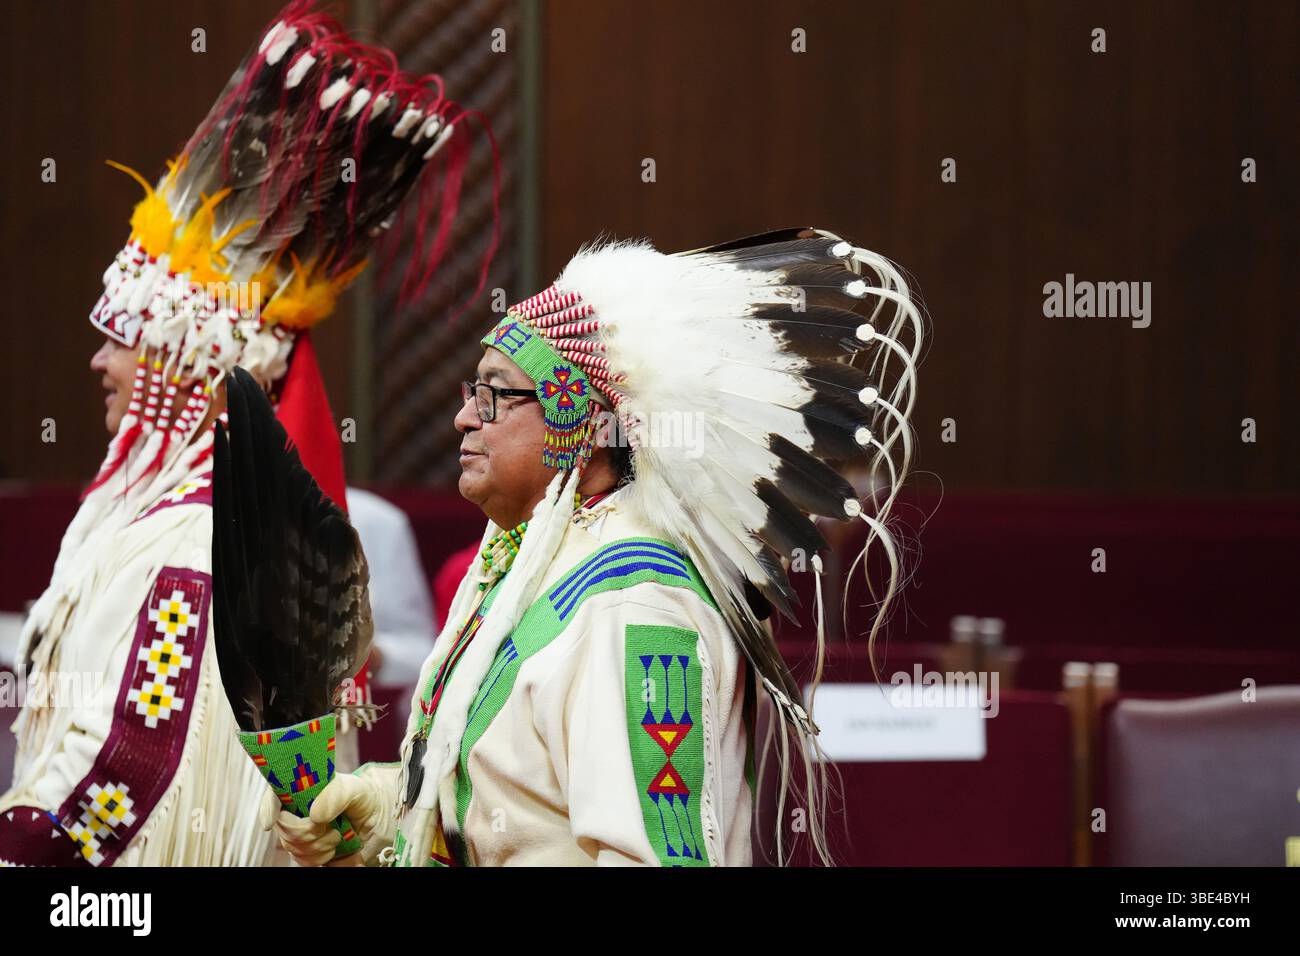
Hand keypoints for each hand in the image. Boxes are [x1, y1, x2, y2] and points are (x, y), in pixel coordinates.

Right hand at [259, 774, 386, 866]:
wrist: (372, 821)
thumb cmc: (360, 797)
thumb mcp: (355, 788)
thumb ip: (337, 795)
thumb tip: (315, 815)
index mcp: (299, 788)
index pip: (273, 795)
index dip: (268, 809)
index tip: (270, 822)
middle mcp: (293, 811)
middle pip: (283, 828)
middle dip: (307, 832)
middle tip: (329, 827)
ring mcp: (297, 832)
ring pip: (293, 847)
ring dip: (318, 846)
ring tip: (336, 835)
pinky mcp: (305, 851)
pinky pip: (302, 860)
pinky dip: (319, 858)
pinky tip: (332, 848)